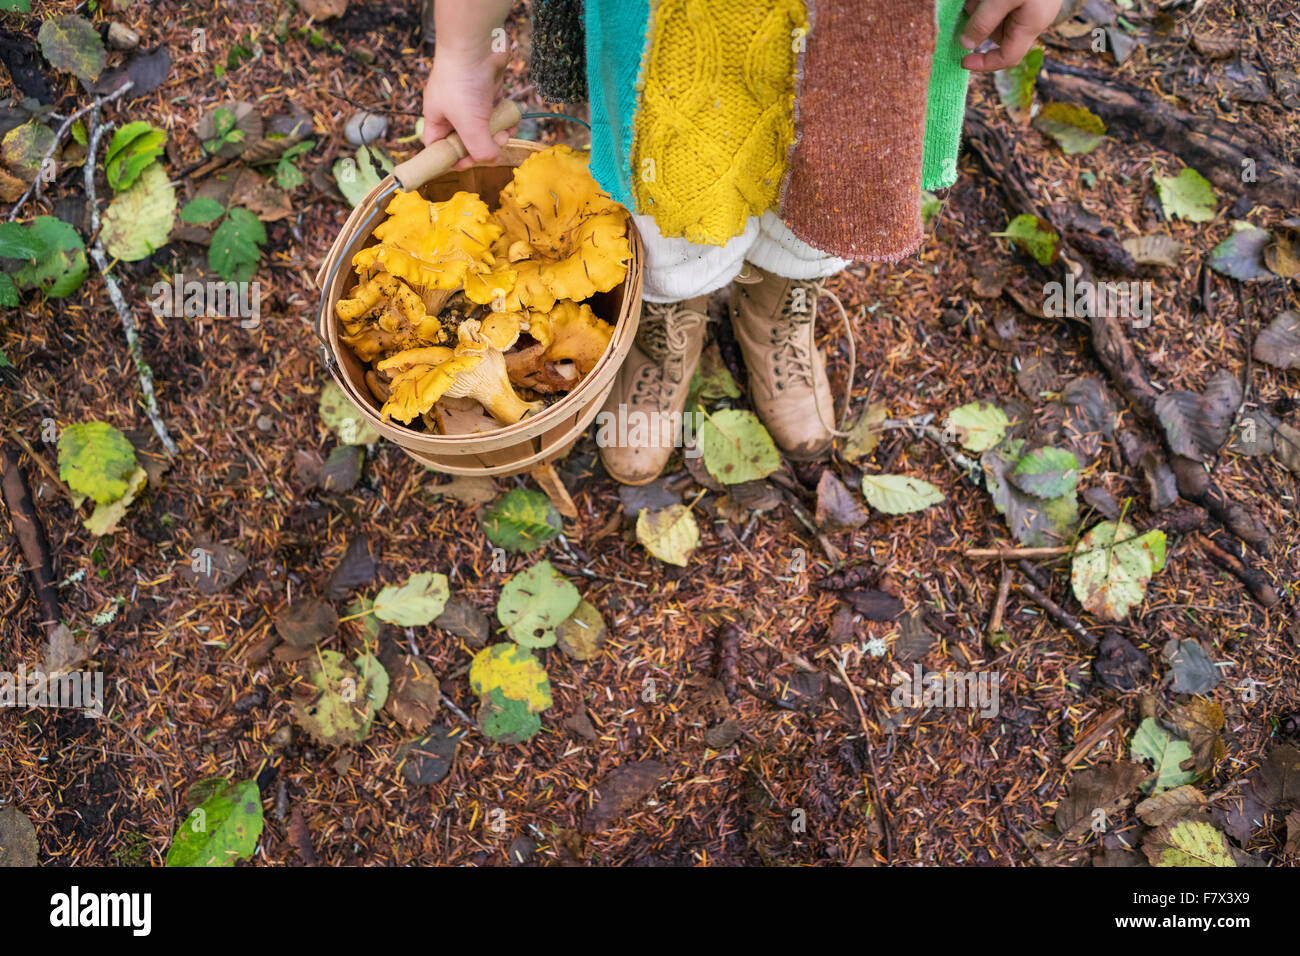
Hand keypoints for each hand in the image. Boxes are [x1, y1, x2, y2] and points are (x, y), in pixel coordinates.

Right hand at [421, 43, 510, 168]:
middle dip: (482, 146)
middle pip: (466, 140)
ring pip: (485, 128)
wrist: (478, 44)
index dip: (451, 158)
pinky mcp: (488, 90)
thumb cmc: (463, 83)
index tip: (468, 163)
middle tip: (493, 145)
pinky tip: (512, 119)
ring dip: (497, 134)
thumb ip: (480, 149)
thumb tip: (491, 159)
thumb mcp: (469, 124)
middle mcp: (452, 110)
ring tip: (504, 131)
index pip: (438, 146)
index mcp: (437, 117)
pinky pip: (497, 113)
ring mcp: (471, 100)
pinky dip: (506, 119)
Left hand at [959, 0, 1061, 71]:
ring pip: (1001, 17)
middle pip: (1000, 35)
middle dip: (981, 25)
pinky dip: (993, 1)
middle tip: (968, 6)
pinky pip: (1005, 4)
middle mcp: (1035, 19)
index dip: (984, 64)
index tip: (962, 60)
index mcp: (1031, 25)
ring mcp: (1033, 6)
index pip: (1007, 57)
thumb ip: (983, 22)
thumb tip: (966, 44)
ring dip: (985, 9)